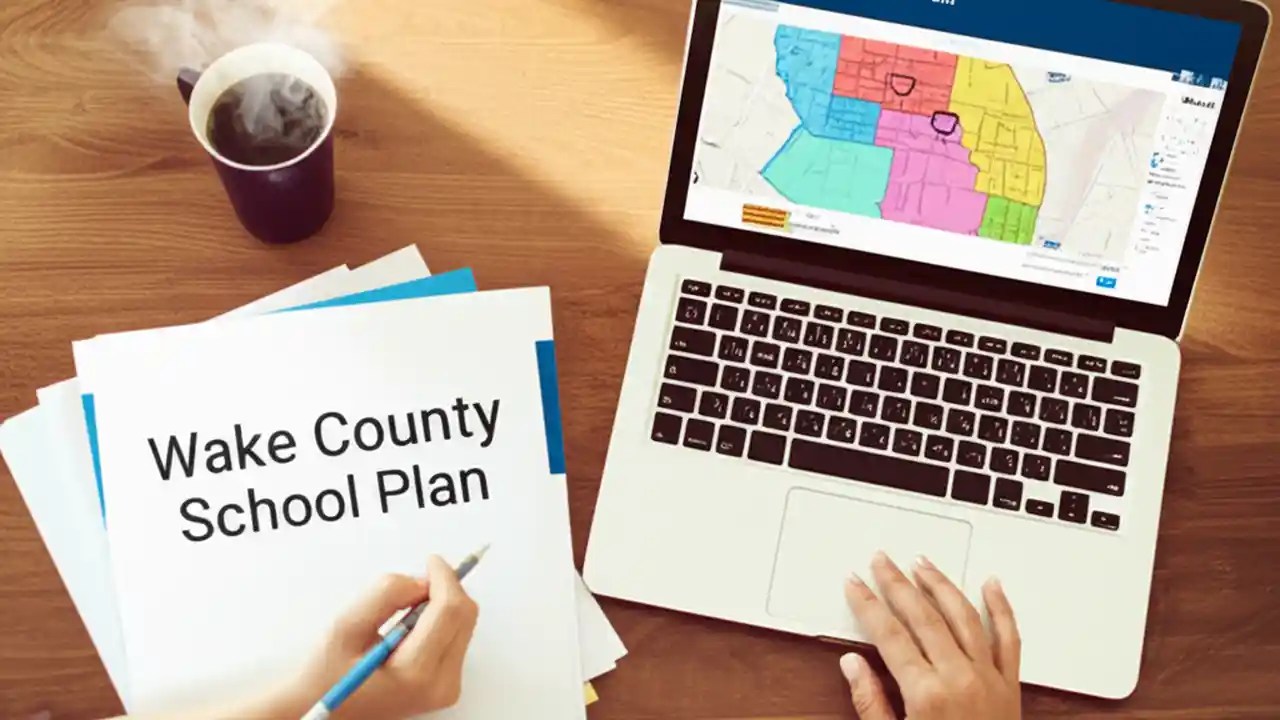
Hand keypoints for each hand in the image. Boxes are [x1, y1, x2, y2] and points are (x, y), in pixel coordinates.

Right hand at [268, 555, 479, 718]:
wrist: (325, 714)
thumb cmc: (327, 676)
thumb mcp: (345, 627)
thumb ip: (385, 595)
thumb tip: (421, 580)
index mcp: (416, 672)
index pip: (449, 610)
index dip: (444, 578)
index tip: (431, 561)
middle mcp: (440, 684)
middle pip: (465, 615)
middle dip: (445, 589)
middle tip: (415, 581)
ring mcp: (448, 688)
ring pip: (464, 624)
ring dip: (441, 604)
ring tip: (401, 613)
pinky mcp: (447, 686)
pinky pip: (456, 637)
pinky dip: (440, 621)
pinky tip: (409, 628)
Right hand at [840, 552, 1020, 719]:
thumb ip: (871, 703)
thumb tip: (852, 664)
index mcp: (925, 693)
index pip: (888, 633)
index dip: (868, 604)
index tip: (854, 583)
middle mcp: (959, 677)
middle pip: (922, 615)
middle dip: (897, 583)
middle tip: (881, 559)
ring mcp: (987, 678)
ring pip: (963, 615)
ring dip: (940, 584)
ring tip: (922, 562)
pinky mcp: (1009, 685)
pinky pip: (1008, 637)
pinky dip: (1001, 607)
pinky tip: (991, 585)